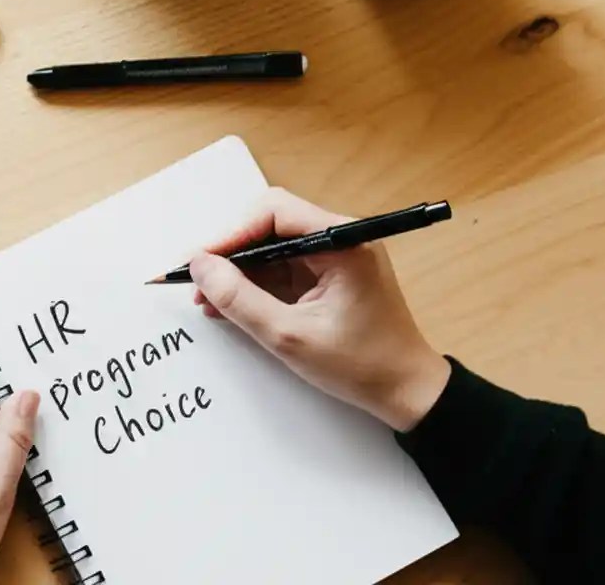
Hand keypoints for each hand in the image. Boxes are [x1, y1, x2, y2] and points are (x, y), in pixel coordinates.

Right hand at [189, 188, 450, 431]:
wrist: (407, 392)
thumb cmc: (362, 366)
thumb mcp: (290, 336)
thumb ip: (240, 300)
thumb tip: (200, 267)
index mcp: (343, 242)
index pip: (274, 212)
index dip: (231, 234)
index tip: (200, 262)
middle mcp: (340, 239)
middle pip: (268, 226)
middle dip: (229, 253)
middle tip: (197, 282)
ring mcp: (334, 258)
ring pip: (270, 249)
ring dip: (237, 272)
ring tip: (206, 299)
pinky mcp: (327, 277)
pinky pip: (281, 270)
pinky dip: (254, 286)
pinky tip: (228, 305)